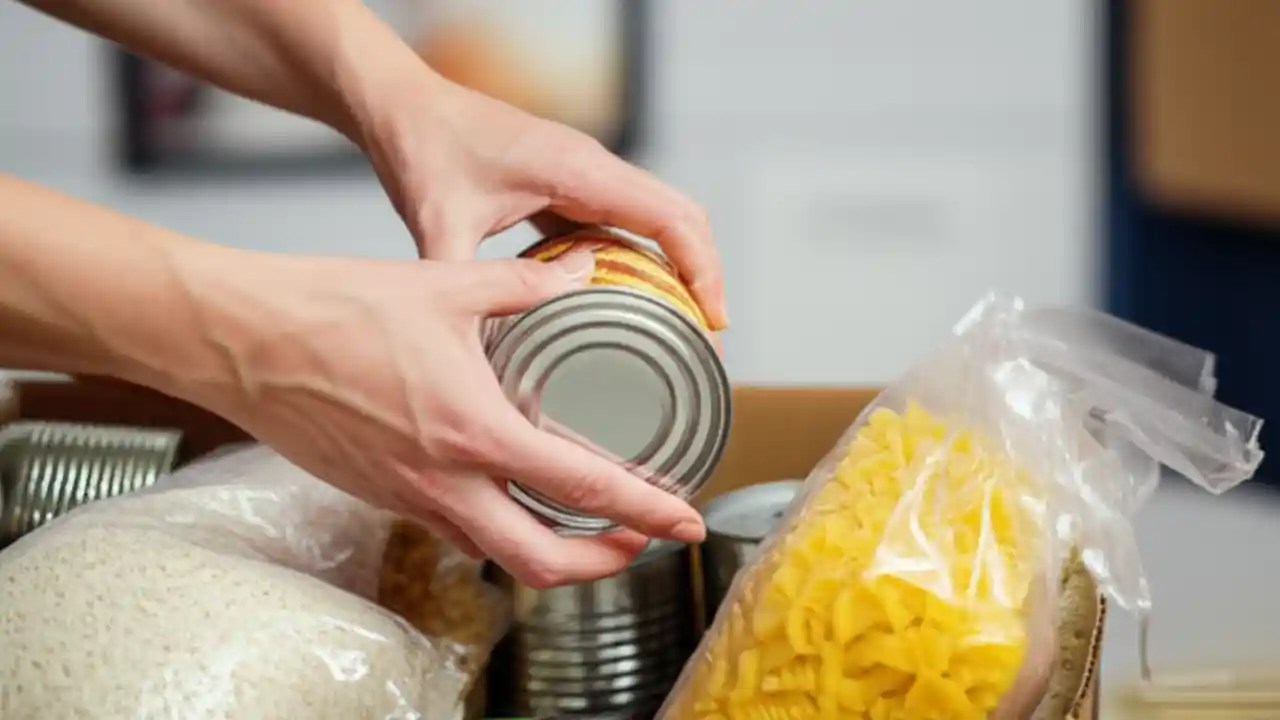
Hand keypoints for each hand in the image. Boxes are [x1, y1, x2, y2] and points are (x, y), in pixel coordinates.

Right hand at [187, 248, 705, 587]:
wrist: (240, 340)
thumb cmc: (331, 309)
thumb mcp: (444, 284)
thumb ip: (524, 284)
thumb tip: (581, 270)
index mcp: (475, 430)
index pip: (584, 489)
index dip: (647, 511)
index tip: (685, 518)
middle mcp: (445, 481)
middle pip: (544, 561)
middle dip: (605, 564)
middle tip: (642, 540)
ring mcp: (408, 497)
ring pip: (496, 554)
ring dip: (553, 552)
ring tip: (588, 522)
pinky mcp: (380, 494)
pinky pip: (452, 530)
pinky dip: (497, 527)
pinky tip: (509, 490)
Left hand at [353, 72, 728, 329]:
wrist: (404, 107)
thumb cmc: (424, 148)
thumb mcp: (441, 223)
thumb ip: (465, 282)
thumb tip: (474, 350)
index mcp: (580, 171)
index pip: (671, 218)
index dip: (703, 269)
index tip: (714, 319)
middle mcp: (593, 168)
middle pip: (680, 217)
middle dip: (703, 274)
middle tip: (706, 336)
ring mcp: (583, 175)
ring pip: (654, 219)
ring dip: (673, 267)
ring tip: (676, 328)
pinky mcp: (566, 185)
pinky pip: (618, 224)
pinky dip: (634, 261)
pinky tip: (622, 302)